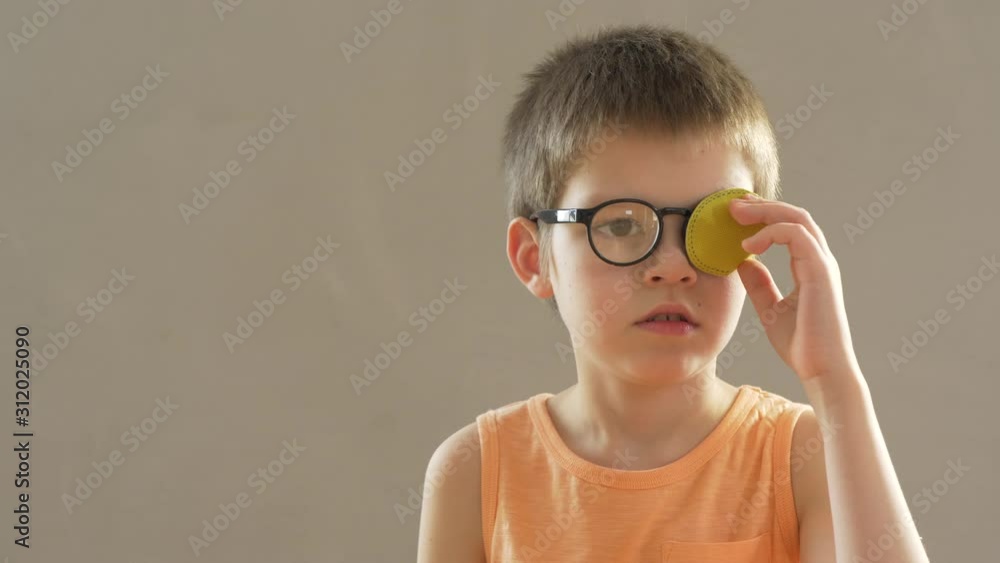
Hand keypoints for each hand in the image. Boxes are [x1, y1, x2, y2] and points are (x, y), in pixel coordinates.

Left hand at [728, 193, 860, 382]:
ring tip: (736, 214)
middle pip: (795, 215)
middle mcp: (820, 261)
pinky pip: (796, 235)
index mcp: (811, 267)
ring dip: (765, 211)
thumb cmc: (801, 345)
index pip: (791, 228)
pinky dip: (770, 233)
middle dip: (763, 205)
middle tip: (732, 204)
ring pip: (797, 218)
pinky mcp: (821, 272)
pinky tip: (748, 246)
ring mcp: (823, 264)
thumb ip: (760, 285)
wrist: (821, 370)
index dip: (765, 215)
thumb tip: (743, 263)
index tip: (737, 214)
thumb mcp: (771, 310)